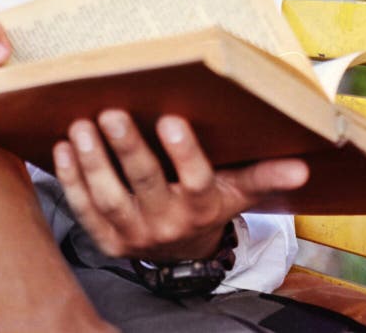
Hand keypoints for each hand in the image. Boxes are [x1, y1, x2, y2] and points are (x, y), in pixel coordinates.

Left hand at [53, 110, 308, 262]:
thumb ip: (265, 176)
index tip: (171, 118)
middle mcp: (167, 222)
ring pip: (108, 197)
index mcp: (202, 206)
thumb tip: (303, 167)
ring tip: (80, 127)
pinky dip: (71, 180)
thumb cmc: (208, 205)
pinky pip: (83, 209)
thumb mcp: (238, 192)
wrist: (179, 254)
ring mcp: (132, 234)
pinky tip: (62, 149)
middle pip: (144, 183)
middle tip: (111, 112)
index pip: (196, 178)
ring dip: (92, 162)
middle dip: (126, 148)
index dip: (184, 152)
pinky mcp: (105, 239)